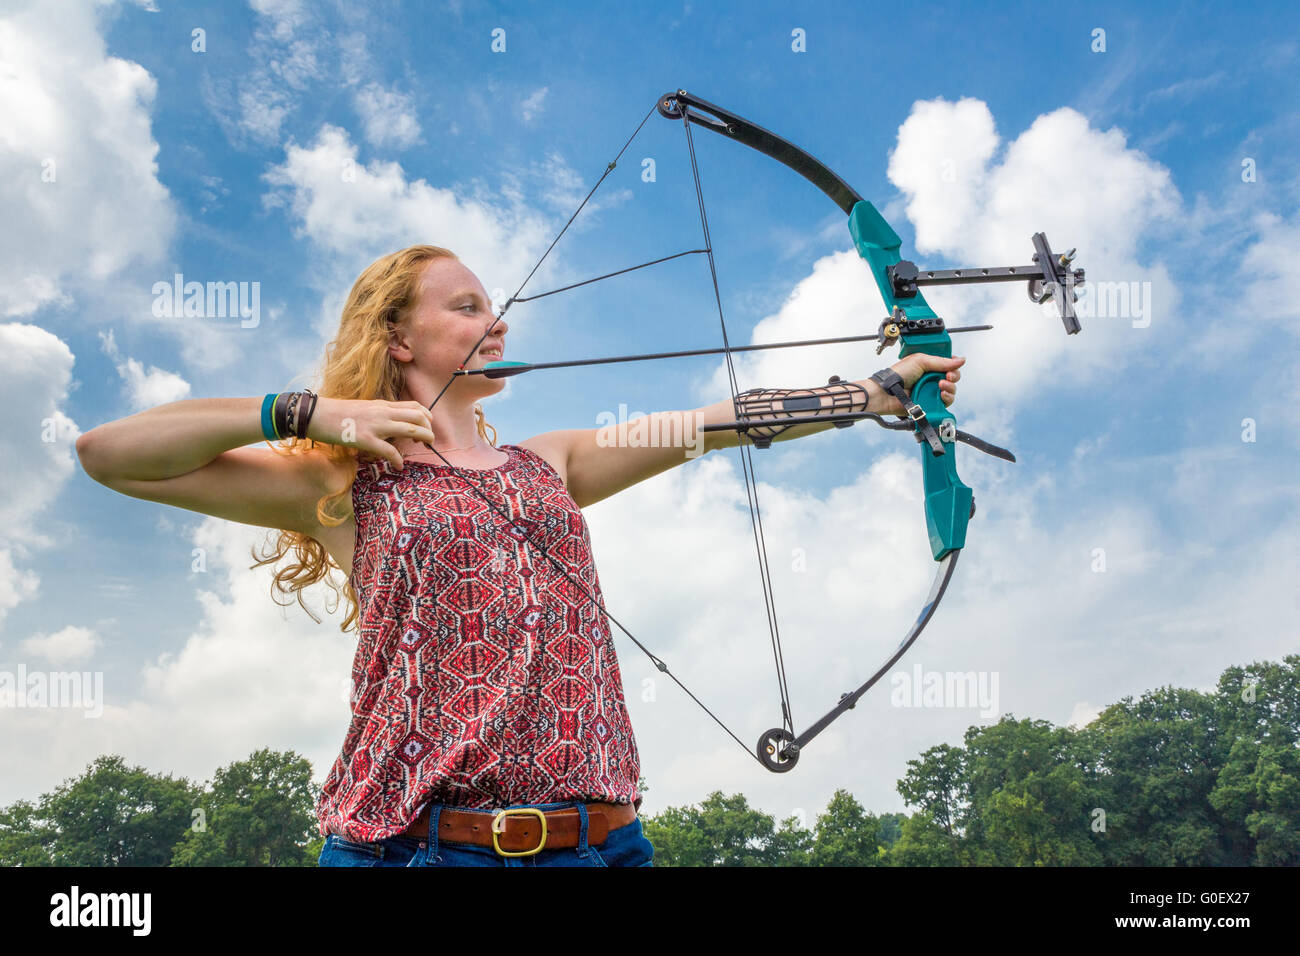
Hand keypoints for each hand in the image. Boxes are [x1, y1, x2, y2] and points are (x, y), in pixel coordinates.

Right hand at [305, 398, 436, 470]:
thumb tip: (391, 426)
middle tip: (427, 442)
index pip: (415, 406)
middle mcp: (383, 412)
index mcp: (383, 405)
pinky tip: (399, 466)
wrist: (315, 414)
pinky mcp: (365, 439)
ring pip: (411, 429)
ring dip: (424, 439)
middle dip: (429, 429)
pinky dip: (398, 460)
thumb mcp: (364, 409)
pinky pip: (389, 451)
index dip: (427, 417)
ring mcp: (375, 425)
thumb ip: (379, 415)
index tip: (427, 427)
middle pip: (419, 417)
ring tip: (424, 448)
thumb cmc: (336, 414)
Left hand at [882, 353, 963, 414]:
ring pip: (951, 391)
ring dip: (950, 388)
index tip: (953, 366)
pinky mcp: (930, 404)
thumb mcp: (920, 361)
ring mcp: (931, 392)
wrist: (887, 392)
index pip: (948, 365)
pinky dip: (947, 399)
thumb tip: (960, 360)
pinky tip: (941, 395)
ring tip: (941, 386)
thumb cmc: (898, 375)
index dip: (953, 366)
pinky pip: (945, 403)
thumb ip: (941, 361)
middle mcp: (931, 379)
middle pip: (953, 378)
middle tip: (948, 376)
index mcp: (929, 366)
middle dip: (953, 376)